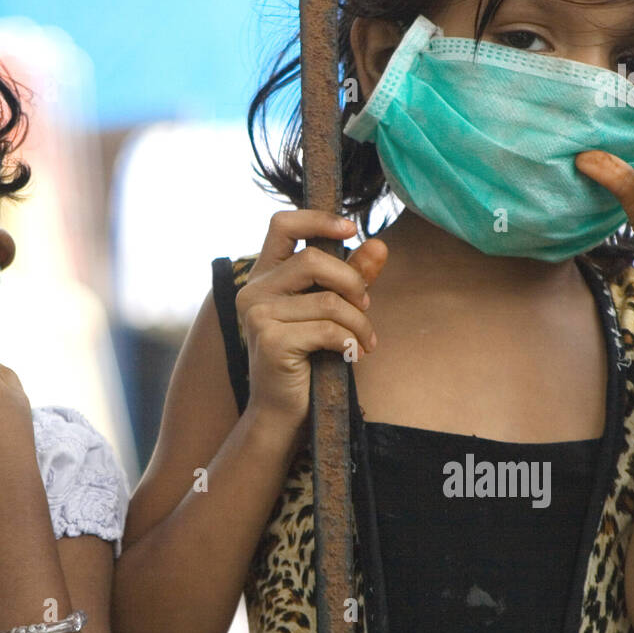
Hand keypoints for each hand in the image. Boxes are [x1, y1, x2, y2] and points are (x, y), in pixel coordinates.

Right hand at [234, 211, 387, 432]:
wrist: (283, 413)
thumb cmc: (308, 360)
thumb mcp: (331, 311)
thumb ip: (351, 277)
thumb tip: (380, 245)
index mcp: (264, 276)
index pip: (282, 224)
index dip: (318, 219)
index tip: (351, 229)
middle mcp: (253, 291)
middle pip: (314, 259)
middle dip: (352, 282)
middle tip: (366, 306)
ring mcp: (257, 315)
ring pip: (328, 300)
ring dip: (359, 322)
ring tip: (365, 340)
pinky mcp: (270, 341)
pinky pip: (328, 329)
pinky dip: (351, 341)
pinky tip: (354, 355)